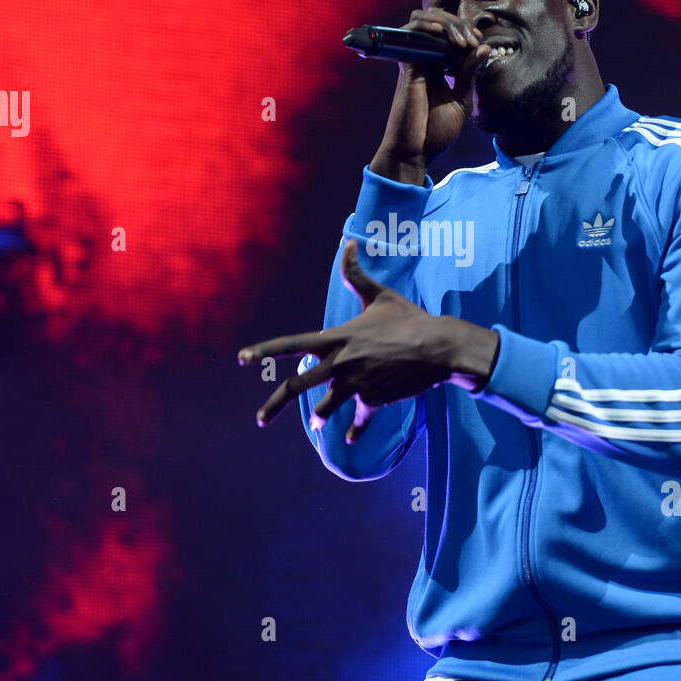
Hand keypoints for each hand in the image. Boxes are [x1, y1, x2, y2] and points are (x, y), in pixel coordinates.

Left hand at [238, 239, 498, 443]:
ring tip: (316, 424)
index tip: (242, 359)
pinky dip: (355, 429)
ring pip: (327, 406)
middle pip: (298, 387)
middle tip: (259, 420)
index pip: (292, 344)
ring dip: (320, 416)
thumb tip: (348, 242)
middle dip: (274, 406)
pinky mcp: (375, 400)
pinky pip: (361, 418)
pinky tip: (348, 439)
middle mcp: (341, 364)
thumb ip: (356, 274)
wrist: (437, 349)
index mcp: (337, 338)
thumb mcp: (380, 295)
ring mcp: (356, 384)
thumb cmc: (409, 319)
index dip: (265, 351)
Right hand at [369, 7, 491, 181]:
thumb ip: (469, 74)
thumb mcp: (460, 100)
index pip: (449, 34)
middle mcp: (424, 60)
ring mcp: (413, 61)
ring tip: (461, 39)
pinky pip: (411, 34)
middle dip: (458, 23)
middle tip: (473, 39)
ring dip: (445, 22)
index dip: (465, 30)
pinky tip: (442, 34)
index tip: (479, 43)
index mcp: (438, 67)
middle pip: (436, 21)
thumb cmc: (435, 132)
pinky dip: (427, 27)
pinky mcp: (405, 66)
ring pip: (422, 20)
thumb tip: (483, 47)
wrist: (416, 153)